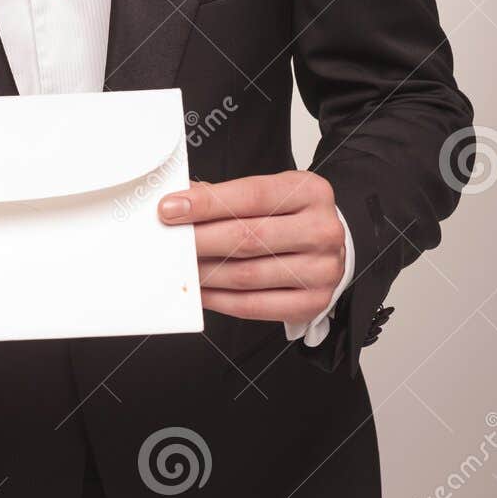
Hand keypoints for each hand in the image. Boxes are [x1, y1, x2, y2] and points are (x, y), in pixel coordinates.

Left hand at [157, 171, 344, 322]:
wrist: (326, 245)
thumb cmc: (291, 216)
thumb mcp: (269, 192)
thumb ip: (226, 196)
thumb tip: (179, 203)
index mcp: (310, 192)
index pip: (252, 195)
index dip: (207, 203)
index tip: (170, 209)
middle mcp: (321, 230)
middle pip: (248, 237)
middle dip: (199, 240)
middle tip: (170, 242)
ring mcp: (321, 270)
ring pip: (246, 275)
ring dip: (205, 272)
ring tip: (180, 267)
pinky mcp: (312, 302)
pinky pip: (254, 305)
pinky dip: (219, 299)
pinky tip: (200, 290)